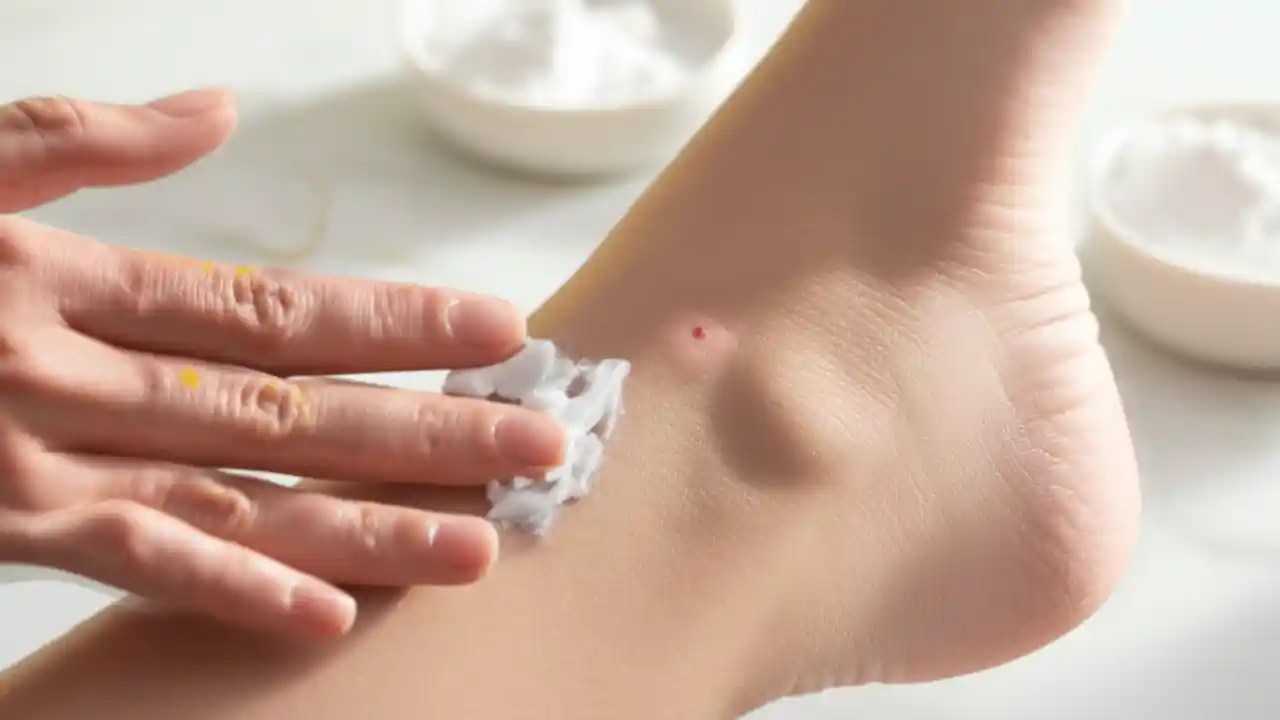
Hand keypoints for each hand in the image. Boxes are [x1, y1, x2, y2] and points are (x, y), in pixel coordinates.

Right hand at [0, 88, 564, 637]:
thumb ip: (78, 135)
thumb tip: (216, 110)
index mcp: (73, 281)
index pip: (275, 308)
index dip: (395, 323)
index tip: (503, 334)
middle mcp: (74, 376)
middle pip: (289, 409)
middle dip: (425, 429)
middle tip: (544, 446)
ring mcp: (33, 463)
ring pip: (236, 496)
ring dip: (364, 525)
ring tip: (479, 546)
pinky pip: (125, 566)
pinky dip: (226, 589)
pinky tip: (325, 617)